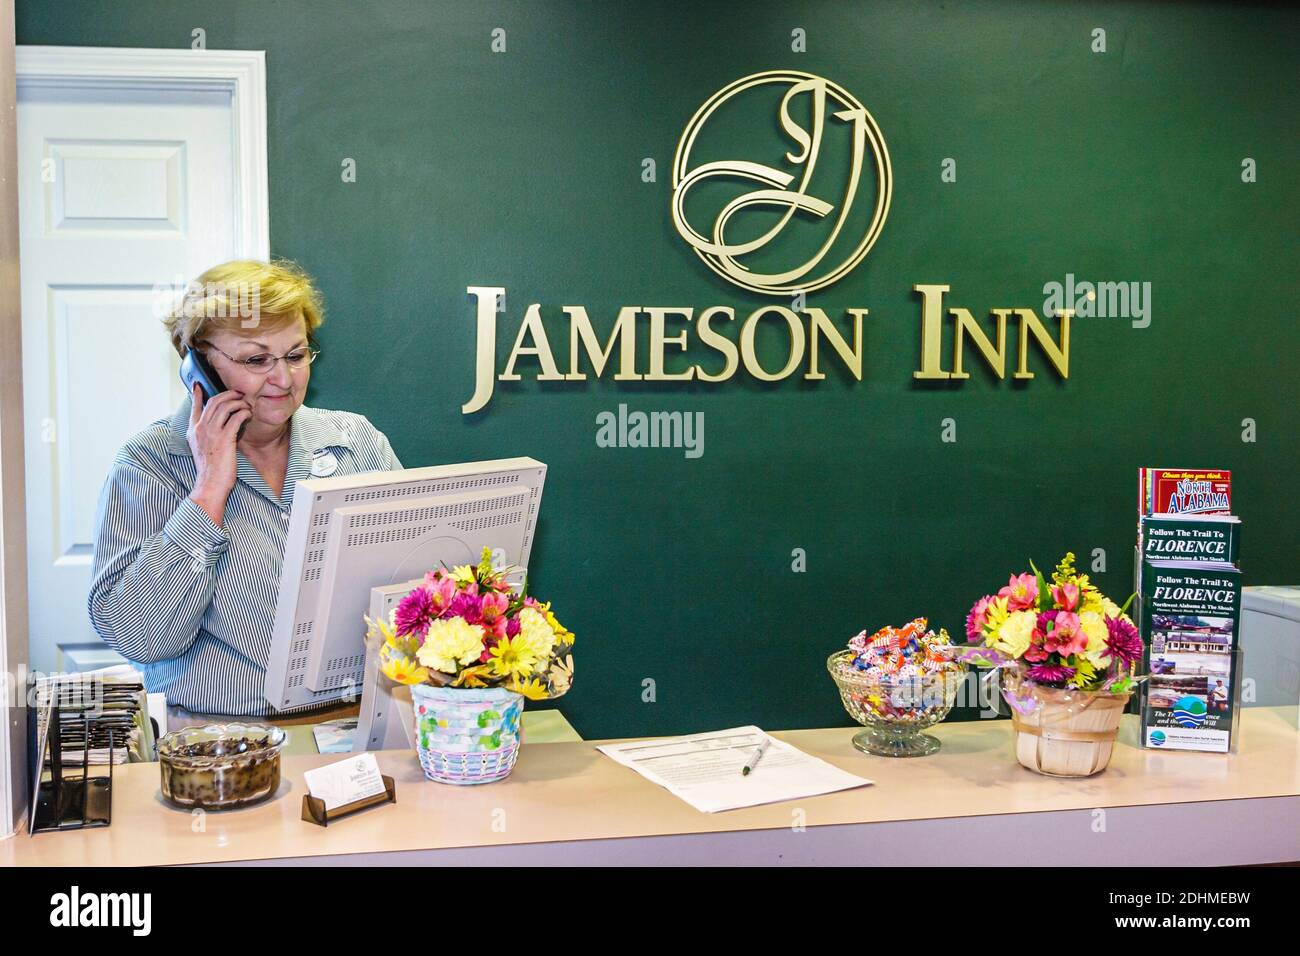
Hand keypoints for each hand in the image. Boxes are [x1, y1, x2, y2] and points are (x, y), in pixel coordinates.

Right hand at [186, 382, 250, 525]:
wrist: (210, 484)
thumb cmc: (210, 469)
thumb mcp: (202, 449)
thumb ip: (206, 436)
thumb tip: (216, 427)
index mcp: (193, 431)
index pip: (194, 407)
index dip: (197, 394)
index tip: (199, 385)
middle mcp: (200, 429)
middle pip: (213, 401)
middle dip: (228, 394)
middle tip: (239, 394)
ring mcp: (212, 433)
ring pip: (225, 406)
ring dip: (238, 402)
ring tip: (246, 404)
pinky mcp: (225, 439)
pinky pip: (236, 417)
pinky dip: (244, 412)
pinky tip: (248, 415)